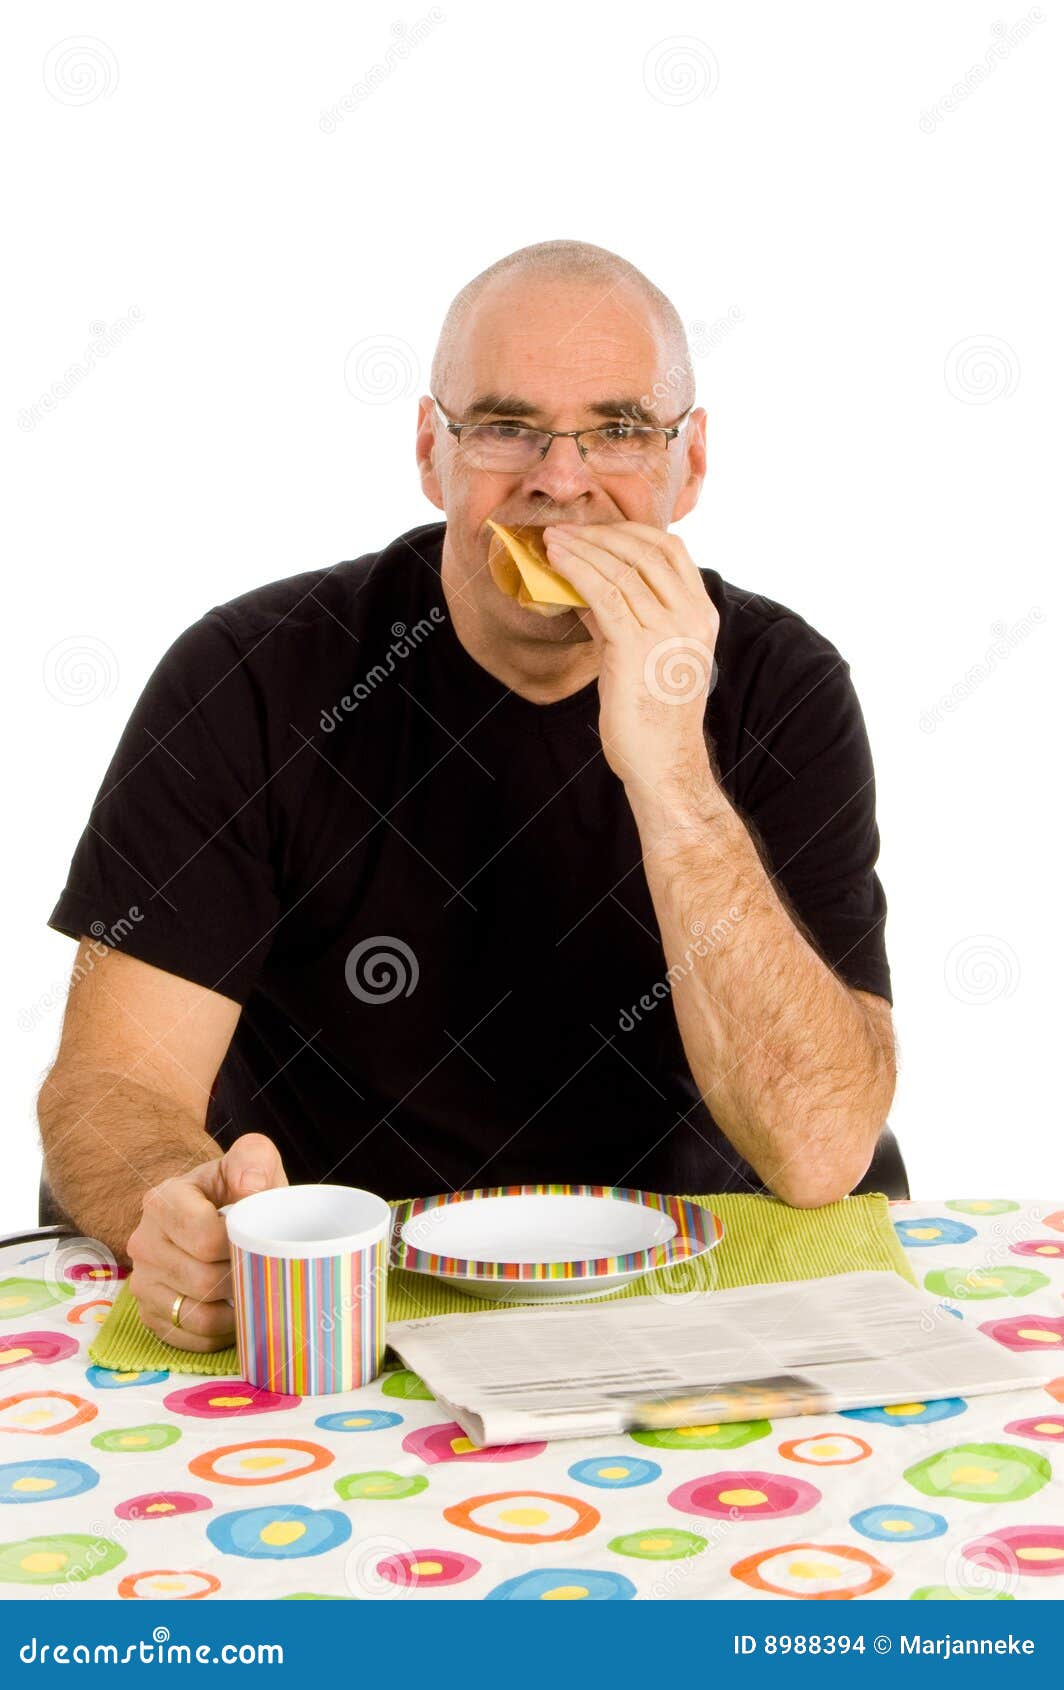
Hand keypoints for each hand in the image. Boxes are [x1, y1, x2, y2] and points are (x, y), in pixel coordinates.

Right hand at [127, 1132, 287, 1352]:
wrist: (213, 1211)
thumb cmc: (237, 1189)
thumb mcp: (251, 1160)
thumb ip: (253, 1159)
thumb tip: (251, 1188)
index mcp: (163, 1201)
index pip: (205, 1239)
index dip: (241, 1246)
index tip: (258, 1240)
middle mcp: (143, 1241)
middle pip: (202, 1280)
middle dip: (240, 1279)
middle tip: (261, 1269)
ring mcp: (142, 1280)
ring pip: (195, 1315)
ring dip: (232, 1311)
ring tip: (250, 1291)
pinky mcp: (148, 1312)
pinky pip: (187, 1338)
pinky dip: (217, 1333)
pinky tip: (233, 1311)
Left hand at [543, 521, 719, 796]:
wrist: (663, 764)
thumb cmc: (653, 716)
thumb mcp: (650, 656)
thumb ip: (627, 619)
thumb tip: (587, 590)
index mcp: (702, 615)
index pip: (671, 551)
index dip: (631, 532)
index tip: (596, 531)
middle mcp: (691, 617)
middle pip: (645, 552)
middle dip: (600, 534)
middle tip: (565, 529)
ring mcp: (667, 631)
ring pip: (621, 569)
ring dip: (582, 548)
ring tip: (552, 539)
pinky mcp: (636, 648)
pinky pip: (604, 594)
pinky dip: (577, 571)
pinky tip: (556, 560)